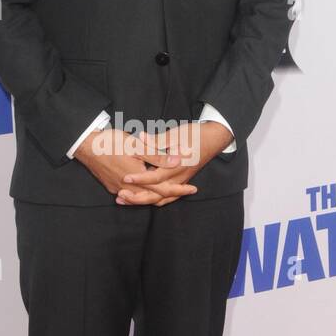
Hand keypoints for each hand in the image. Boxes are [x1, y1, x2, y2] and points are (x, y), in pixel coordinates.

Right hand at [73, 127, 198, 203]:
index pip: (164, 188)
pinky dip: (142, 194)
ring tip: (170, 190)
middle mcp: (129, 188)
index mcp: (138, 178)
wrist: (85, 145)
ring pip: (142, 197)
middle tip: (186, 191)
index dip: (180, 189)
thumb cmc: (111, 142)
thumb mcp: (137, 146)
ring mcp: (118, 189)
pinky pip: (131, 195)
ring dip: (157, 195)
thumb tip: (177, 160)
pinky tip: (147, 188)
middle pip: (154, 196)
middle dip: (171, 194)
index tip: (193, 189)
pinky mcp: (111, 186)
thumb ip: (158, 156)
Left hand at [114, 121, 233, 205]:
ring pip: (162, 199)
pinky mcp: (183, 182)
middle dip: (137, 197)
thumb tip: (141, 137)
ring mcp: (182, 181)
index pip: (155, 177)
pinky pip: (169, 197)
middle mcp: (180, 177)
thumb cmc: (195, 134)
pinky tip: (143, 199)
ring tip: (126, 199)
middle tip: (120, 195)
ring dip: (144, 201)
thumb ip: (157, 140)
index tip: (125, 177)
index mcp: (177, 166)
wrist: (214, 138)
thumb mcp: (175, 134)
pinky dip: (156, 200)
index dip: (139, 178)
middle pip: (157, 194)